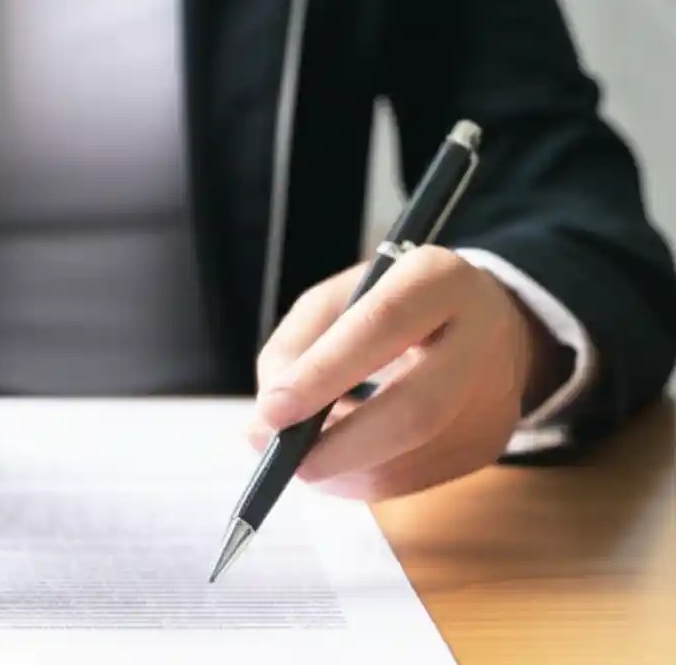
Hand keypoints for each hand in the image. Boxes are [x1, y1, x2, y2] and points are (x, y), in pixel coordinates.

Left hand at [247, 246, 555, 500]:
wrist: (482, 323)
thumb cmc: (389, 305)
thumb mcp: (334, 301)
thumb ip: (292, 350)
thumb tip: (264, 426)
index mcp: (439, 278)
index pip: (381, 325)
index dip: (321, 374)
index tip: (270, 411)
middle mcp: (481, 335)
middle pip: (415, 409)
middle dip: (339, 446)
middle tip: (284, 461)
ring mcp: (495, 396)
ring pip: (413, 455)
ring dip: (344, 470)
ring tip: (304, 458)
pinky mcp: (491, 443)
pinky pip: (416, 479)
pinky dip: (363, 480)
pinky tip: (339, 464)